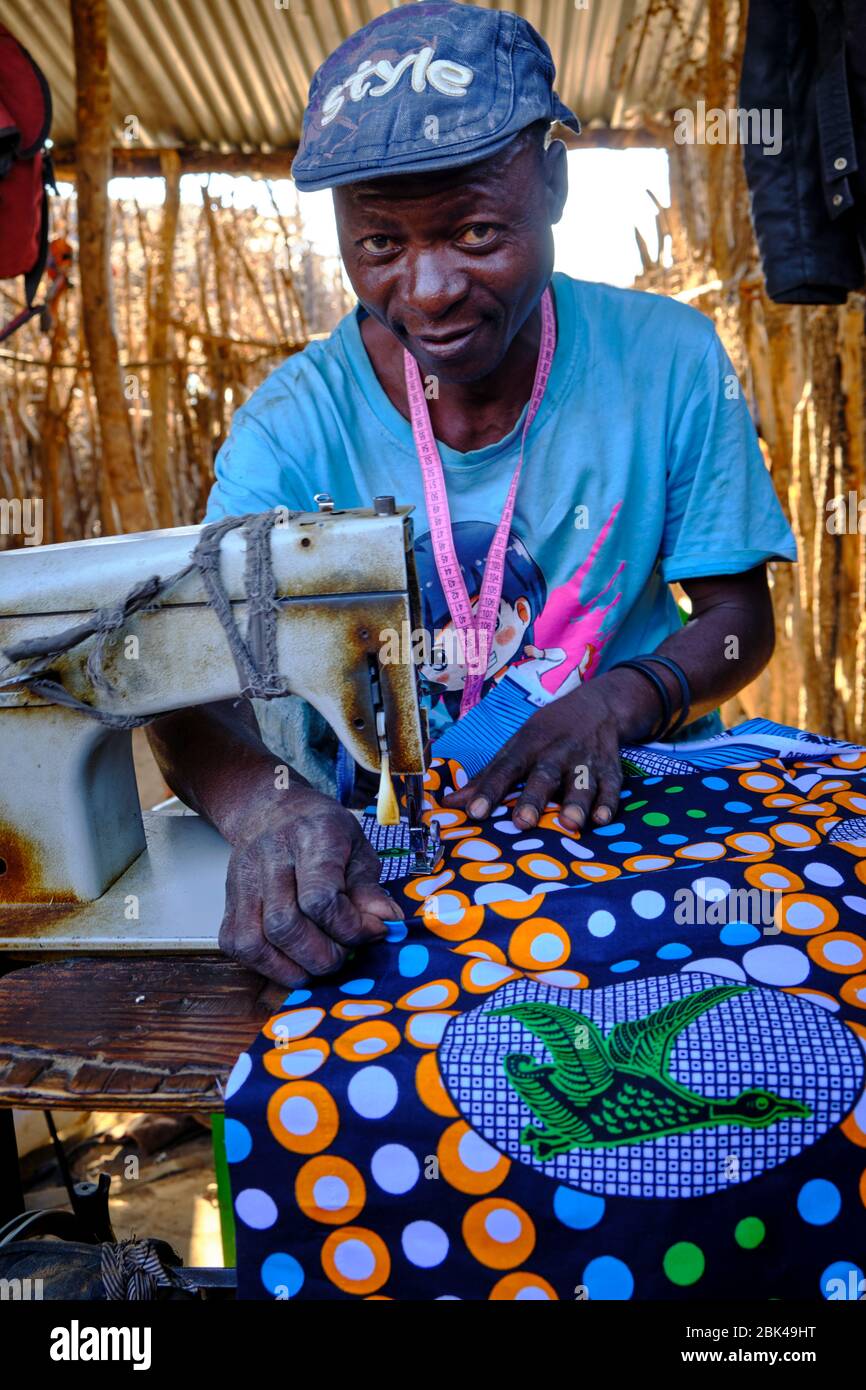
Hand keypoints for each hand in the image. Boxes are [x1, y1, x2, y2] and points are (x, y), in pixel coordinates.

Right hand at [218, 787, 402, 986]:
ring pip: (256, 942)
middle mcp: (271, 858)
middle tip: (344, 953)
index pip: (321, 898)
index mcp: (311, 838)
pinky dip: (266, 966)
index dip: (350, 928)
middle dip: (323, 955)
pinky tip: (291, 960)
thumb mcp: (357, 846)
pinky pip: (238, 945)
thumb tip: (387, 922)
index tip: (372, 931)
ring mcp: (244, 881)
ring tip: (319, 962)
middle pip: (286, 926)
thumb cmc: (319, 829)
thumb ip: (369, 888)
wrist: (271, 810)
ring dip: (293, 967)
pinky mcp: (230, 901)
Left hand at [445, 684, 623, 832]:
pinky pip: (611, 786)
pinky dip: (608, 803)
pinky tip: (602, 820)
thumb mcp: (517, 745)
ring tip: (570, 824)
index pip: (504, 768)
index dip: (489, 791)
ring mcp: (585, 760)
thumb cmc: (547, 733)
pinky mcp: (610, 769)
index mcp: (528, 745)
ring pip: (581, 782)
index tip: (474, 813)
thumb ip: (487, 777)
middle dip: (533, 799)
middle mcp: (556, 751)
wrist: (597, 706)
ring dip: (576, 803)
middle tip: (523, 822)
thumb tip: (450, 805)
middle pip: (544, 775)